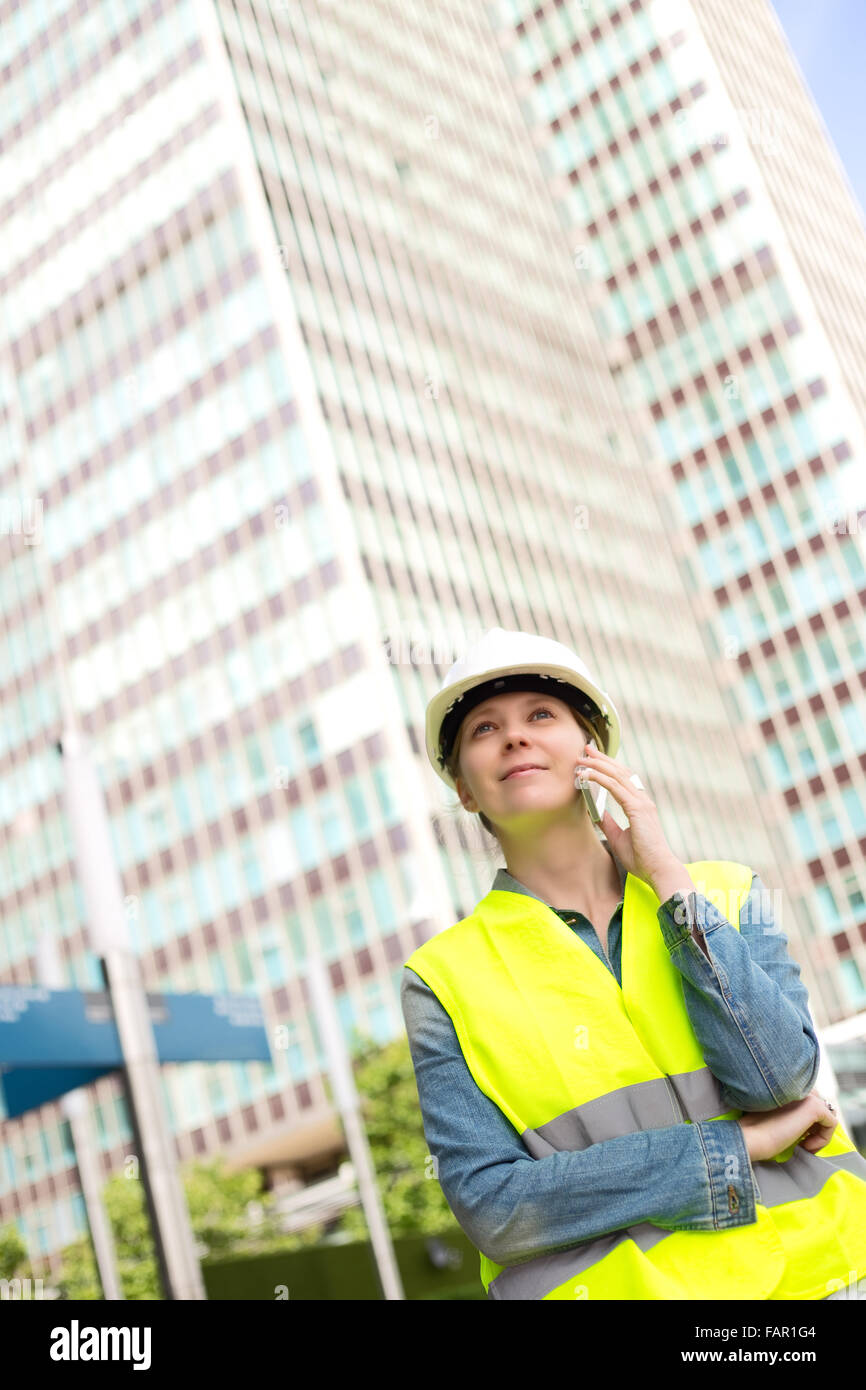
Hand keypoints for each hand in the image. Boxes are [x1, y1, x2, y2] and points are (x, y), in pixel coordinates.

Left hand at [573, 744, 680, 889]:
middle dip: (602, 759)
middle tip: (585, 749)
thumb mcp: (618, 837)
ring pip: (617, 775)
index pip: (623, 778)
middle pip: (620, 771)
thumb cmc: (641, 857)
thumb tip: (595, 812)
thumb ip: (607, 822)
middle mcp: (642, 799)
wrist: (657, 869)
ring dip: (598, 765)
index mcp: (640, 804)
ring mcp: (642, 803)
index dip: (608, 766)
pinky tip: (588, 775)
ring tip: (582, 759)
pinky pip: (615, 788)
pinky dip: (600, 779)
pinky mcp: (638, 809)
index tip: (593, 759)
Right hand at [737, 1090, 837, 1162]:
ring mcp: (806, 1094)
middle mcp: (796, 1086)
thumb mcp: (775, 1117)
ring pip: (828, 1114)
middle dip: (815, 1127)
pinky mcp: (813, 1106)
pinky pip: (831, 1123)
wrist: (748, 1137)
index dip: (806, 1123)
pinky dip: (823, 1139)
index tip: (795, 1138)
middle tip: (801, 1143)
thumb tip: (809, 1124)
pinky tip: (805, 1146)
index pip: (808, 1099)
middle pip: (820, 1105)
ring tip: (804, 1145)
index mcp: (785, 1086)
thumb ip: (790, 1112)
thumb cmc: (756, 1133)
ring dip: (819, 1133)